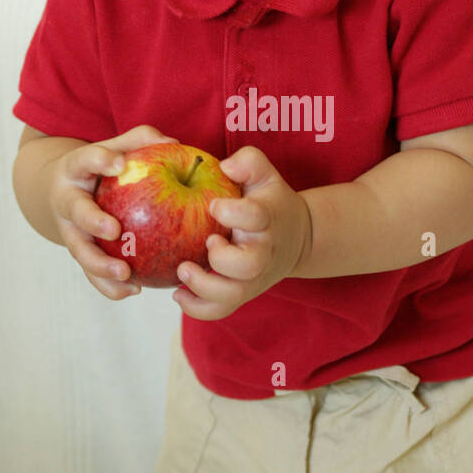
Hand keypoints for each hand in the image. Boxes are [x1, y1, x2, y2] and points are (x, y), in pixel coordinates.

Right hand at [48, 124, 179, 300]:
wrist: (62, 190)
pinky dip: (110, 286)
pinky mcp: (80, 254)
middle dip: (93, 222)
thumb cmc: (99, 166)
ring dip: (100, 265)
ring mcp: (71, 231)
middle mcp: (67, 202)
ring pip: (80, 251)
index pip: (85, 160)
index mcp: (75, 170)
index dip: (100, 161)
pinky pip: (92, 275)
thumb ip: (139, 142)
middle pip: (77, 213)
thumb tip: (174, 143)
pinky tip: (135, 289)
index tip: (118, 164)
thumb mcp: (113, 147)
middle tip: (114, 231)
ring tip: (125, 273)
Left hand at [172, 146, 310, 321]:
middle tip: (206, 243)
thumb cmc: (269, 201)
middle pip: (248, 266)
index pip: (255, 217)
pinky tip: (177, 293)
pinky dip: (197, 308)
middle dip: (222, 259)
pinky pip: (220, 310)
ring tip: (181, 271)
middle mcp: (263, 252)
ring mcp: (253, 277)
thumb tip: (225, 167)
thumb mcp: (264, 174)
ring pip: (233, 295)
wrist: (295, 238)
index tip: (215, 206)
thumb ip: (248, 162)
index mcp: (267, 219)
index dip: (234, 213)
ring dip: (204, 287)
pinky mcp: (242, 292)